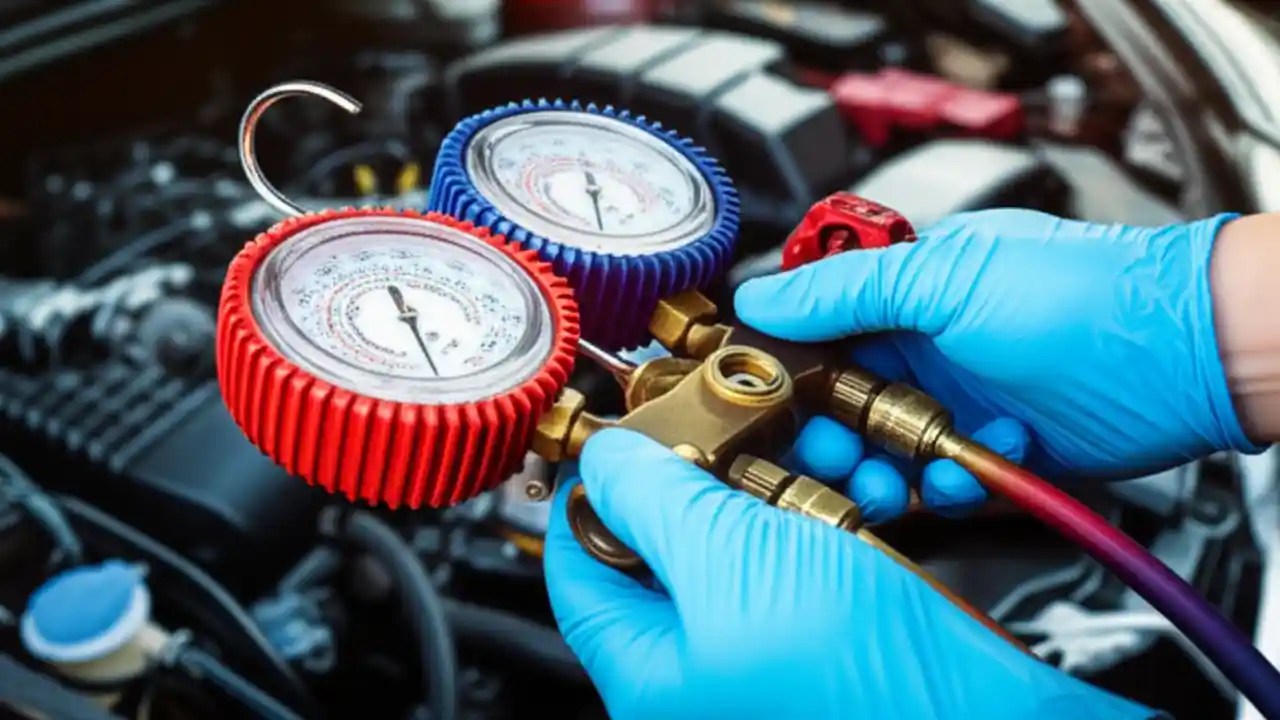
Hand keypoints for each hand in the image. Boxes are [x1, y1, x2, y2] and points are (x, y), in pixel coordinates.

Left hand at [544, 428, 1156, 719]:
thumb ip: (654, 501)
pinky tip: (860, 491)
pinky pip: (804, 557)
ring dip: (780, 479)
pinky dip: (825, 512)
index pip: (580, 565)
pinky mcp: (829, 641)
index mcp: (651, 673)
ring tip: (819, 449)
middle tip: (738, 419)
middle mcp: (702, 674)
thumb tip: (607, 458)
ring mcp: (766, 659)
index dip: (593, 486)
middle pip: (668, 545)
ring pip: (744, 541)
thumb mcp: (733, 564)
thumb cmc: (872, 683)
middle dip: (710, 466)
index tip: (619, 431)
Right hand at [736, 210, 1262, 520]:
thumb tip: (760, 296)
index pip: (815, 333)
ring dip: (883, 470)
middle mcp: (926, 346)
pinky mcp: (992, 452)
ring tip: (899, 477)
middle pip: (839, 405)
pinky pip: (939, 485)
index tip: (766, 403)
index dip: (786, 374)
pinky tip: (975, 467)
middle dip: (829, 436)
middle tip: (833, 453)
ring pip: (883, 453)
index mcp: (904, 292)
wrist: (1186, 359)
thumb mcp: (946, 278)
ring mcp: (959, 400)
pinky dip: (949, 486)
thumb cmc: (1083, 296)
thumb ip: (844, 290)